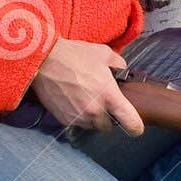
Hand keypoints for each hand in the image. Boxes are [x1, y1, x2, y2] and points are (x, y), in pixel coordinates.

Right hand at [30, 37, 144, 135]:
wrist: (44, 61)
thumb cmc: (75, 55)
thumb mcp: (103, 53)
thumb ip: (118, 64)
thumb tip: (122, 70)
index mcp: (110, 96)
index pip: (131, 123)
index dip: (136, 126)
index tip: (136, 126)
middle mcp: (96, 111)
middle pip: (109, 126)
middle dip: (108, 117)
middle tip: (103, 103)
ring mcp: (79, 117)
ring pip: (92, 125)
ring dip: (93, 117)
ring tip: (87, 100)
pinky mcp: (65, 119)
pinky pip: (78, 122)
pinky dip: (79, 116)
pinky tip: (74, 100)